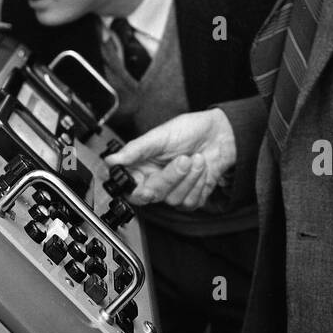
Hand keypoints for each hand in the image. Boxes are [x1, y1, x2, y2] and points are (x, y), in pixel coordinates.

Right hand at [105, 109, 236, 210]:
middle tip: (183, 159)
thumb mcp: (160, 135)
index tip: (143, 185)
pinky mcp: (191, 197)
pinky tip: (202, 169)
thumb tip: (111, 160)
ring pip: (173, 200)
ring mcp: (174, 190)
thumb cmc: (190, 130)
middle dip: (170, 177)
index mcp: (143, 166)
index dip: (134, 190)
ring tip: (197, 158)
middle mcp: (156, 180)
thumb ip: (135, 150)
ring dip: (189, 178)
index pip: (130, 188)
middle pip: (152, 195)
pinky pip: (190, 202)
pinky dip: (199, 184)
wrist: (220, 134)